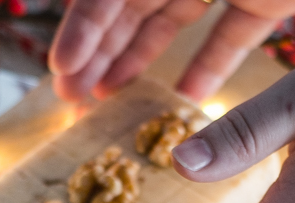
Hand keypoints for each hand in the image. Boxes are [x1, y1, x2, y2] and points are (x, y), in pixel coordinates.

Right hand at [49, 0, 294, 102]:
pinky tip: (186, 98)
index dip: (83, 26)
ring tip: (109, 101)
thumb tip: (80, 19)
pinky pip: (231, 33)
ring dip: (138, 59)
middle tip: (72, 100)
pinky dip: (209, 64)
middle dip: (99, 50)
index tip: (63, 73)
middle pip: (132, 4)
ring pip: (172, 19)